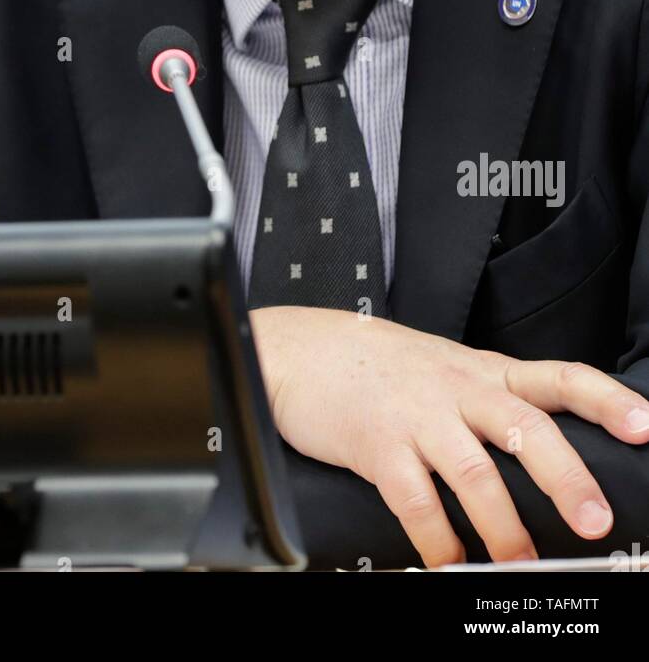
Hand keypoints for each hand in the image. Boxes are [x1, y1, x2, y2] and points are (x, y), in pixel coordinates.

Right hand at [248, 306, 648, 566]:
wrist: (301, 350)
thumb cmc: (379, 368)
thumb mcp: (445, 371)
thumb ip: (491, 405)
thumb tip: (549, 462)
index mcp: (484, 372)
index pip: (558, 377)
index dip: (606, 400)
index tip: (645, 426)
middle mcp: (457, 389)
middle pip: (525, 427)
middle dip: (564, 478)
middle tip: (593, 521)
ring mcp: (417, 416)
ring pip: (475, 471)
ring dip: (503, 526)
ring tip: (520, 566)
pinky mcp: (377, 444)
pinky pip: (416, 501)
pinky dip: (437, 540)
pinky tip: (447, 561)